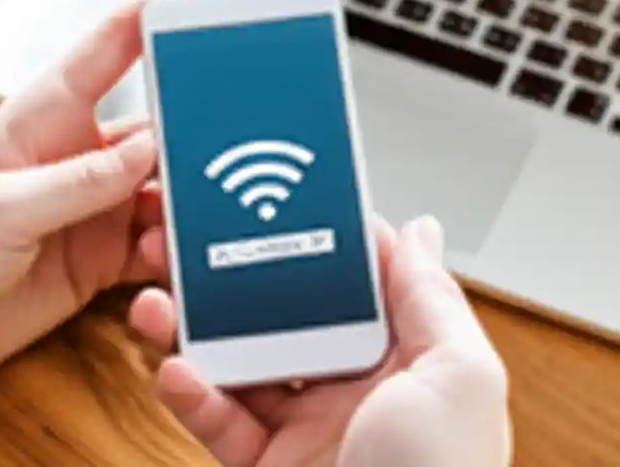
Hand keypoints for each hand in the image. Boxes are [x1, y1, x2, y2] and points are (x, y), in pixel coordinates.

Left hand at [0, 0, 233, 401]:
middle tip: (239, 142)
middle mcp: (72, 156)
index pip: (113, 46)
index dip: (164, 6)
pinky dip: (173, 253)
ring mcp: (86, 210)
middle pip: (157, 125)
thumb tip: (152, 147)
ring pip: (164, 190)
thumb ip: (81, 180)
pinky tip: (172, 263)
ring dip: (186, 205)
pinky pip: (154, 247)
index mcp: (40, 118)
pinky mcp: (93, 262)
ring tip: (194, 224)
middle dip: (198, 129)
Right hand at [128, 216, 511, 466]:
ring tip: (159, 299)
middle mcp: (359, 388)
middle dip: (240, 276)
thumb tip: (422, 230)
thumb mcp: (460, 377)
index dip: (319, 233)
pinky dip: (191, 393)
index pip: (360, 276)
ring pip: (243, 361)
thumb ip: (432, 300)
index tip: (274, 191)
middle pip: (288, 312)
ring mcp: (310, 429)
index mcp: (412, 357)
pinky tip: (175, 369)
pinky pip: (220, 421)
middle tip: (191, 240)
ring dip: (197, 326)